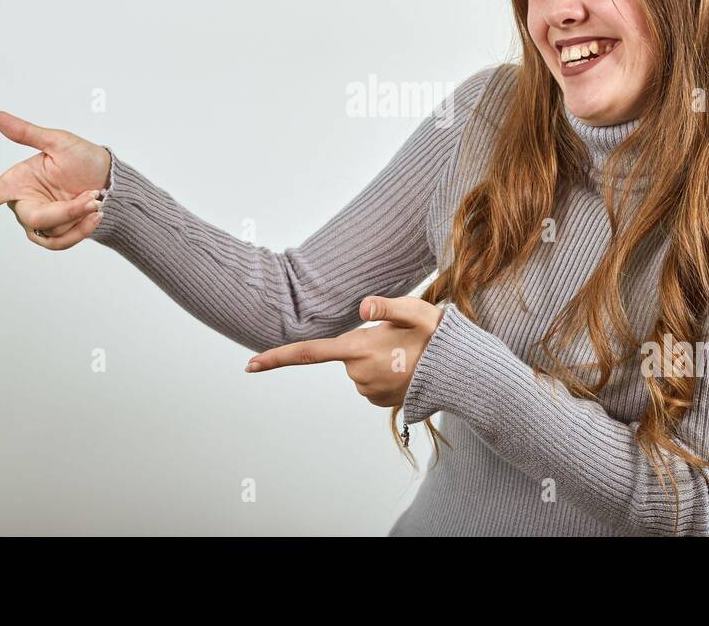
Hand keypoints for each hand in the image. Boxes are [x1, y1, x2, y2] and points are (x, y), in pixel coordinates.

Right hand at [0, 110, 112, 249]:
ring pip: (50, 232)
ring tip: (95, 201)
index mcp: (15, 182)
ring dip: (78, 218)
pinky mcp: (54, 234)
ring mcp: (38, 221)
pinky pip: (61, 241)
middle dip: (65, 211)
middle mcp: (23, 203)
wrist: (109, 180)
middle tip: (92, 198)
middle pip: (34, 219)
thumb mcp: (58, 141)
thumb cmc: (83, 158)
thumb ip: (27, 133)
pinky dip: (82, 229)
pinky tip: (95, 214)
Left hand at [244, 296, 445, 406]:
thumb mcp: (416, 311)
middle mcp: (358, 375)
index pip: (309, 353)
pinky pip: (370, 381)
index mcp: (359, 349)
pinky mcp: (379, 401)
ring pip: (359, 367)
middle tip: (396, 337)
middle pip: (345, 353)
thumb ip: (387, 306)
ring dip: (376, 358)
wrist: (460, 374)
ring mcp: (368, 391)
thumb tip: (362, 307)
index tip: (248, 365)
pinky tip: (405, 367)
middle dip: (364, 343)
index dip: (276, 357)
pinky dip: (383, 372)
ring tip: (405, 352)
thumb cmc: (437, 337)